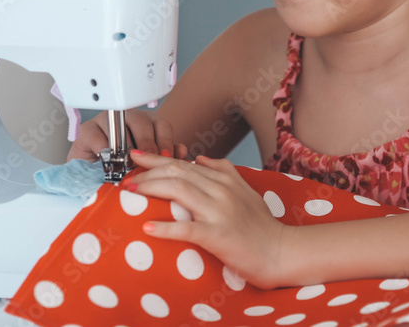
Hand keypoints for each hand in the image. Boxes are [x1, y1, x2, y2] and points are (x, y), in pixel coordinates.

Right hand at [66, 110, 188, 161]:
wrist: (92, 175)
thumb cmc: (122, 168)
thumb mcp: (147, 162)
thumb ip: (165, 156)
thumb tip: (182, 153)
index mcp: (148, 124)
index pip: (162, 125)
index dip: (166, 141)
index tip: (167, 158)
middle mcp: (128, 119)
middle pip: (143, 122)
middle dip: (147, 144)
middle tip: (146, 161)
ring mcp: (107, 122)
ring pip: (120, 128)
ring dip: (124, 148)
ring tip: (127, 164)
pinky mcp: (87, 130)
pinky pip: (98, 136)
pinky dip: (104, 150)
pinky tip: (108, 161)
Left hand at [123, 151, 292, 289]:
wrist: (281, 251)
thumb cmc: (263, 226)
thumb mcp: (246, 190)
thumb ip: (224, 171)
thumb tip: (200, 158)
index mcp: (225, 179)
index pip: (184, 163)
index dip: (157, 158)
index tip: (136, 156)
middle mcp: (221, 190)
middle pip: (177, 172)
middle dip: (148, 171)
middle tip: (127, 176)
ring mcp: (220, 211)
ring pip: (179, 190)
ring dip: (151, 189)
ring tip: (131, 192)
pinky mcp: (219, 235)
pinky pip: (187, 229)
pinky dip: (166, 228)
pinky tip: (149, 228)